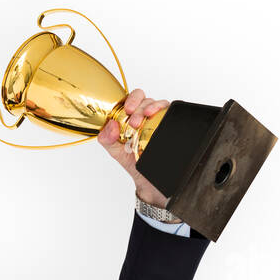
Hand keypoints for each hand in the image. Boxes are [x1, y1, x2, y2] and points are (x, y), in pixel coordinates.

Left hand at [97, 88, 169, 207]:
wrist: (149, 180)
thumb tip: (110, 126)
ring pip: (159, 103)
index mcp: (132, 116)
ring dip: (151, 108)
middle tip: (134, 123)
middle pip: (145, 99)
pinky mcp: (172, 124)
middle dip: (139, 108)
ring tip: (143, 121)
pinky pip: (172, 112)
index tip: (128, 110)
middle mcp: (147, 115)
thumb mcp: (116, 151)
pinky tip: (161, 116)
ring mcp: (160, 119)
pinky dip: (165, 110)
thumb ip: (107, 139)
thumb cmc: (133, 161)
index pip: (133, 99)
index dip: (131, 100)